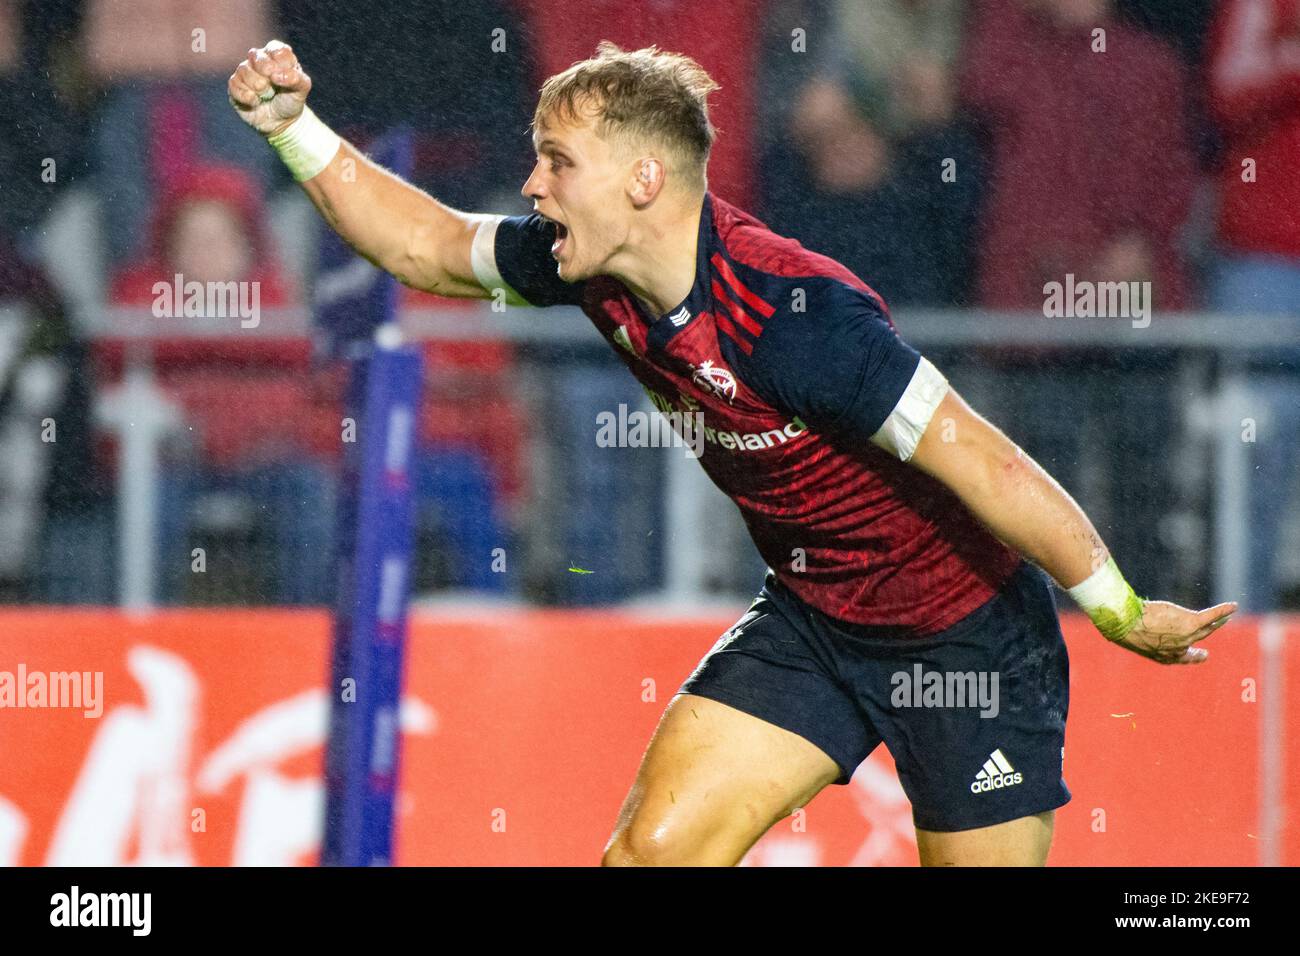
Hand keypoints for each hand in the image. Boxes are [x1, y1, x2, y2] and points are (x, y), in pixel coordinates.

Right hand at [228, 39, 311, 136]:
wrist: (280, 121)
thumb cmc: (290, 99)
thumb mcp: (302, 89)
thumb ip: (296, 78)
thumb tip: (277, 75)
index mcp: (276, 54)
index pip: (276, 49)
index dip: (281, 65)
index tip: (287, 78)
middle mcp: (258, 58)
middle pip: (256, 56)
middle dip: (267, 75)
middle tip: (274, 87)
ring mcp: (245, 70)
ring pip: (244, 70)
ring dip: (259, 88)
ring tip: (267, 95)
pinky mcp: (234, 85)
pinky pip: (235, 85)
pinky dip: (249, 97)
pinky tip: (256, 102)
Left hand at [1108, 599, 1236, 663]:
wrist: (1126, 623)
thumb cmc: (1124, 627)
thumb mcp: (1133, 634)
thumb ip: (1139, 632)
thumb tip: (1126, 621)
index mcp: (1164, 656)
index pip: (1182, 658)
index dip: (1193, 657)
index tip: (1202, 655)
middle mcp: (1178, 649)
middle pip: (1197, 641)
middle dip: (1206, 639)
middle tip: (1213, 638)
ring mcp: (1186, 636)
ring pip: (1206, 628)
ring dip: (1219, 622)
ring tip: (1227, 617)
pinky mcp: (1190, 622)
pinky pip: (1211, 616)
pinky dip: (1223, 611)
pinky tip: (1233, 606)